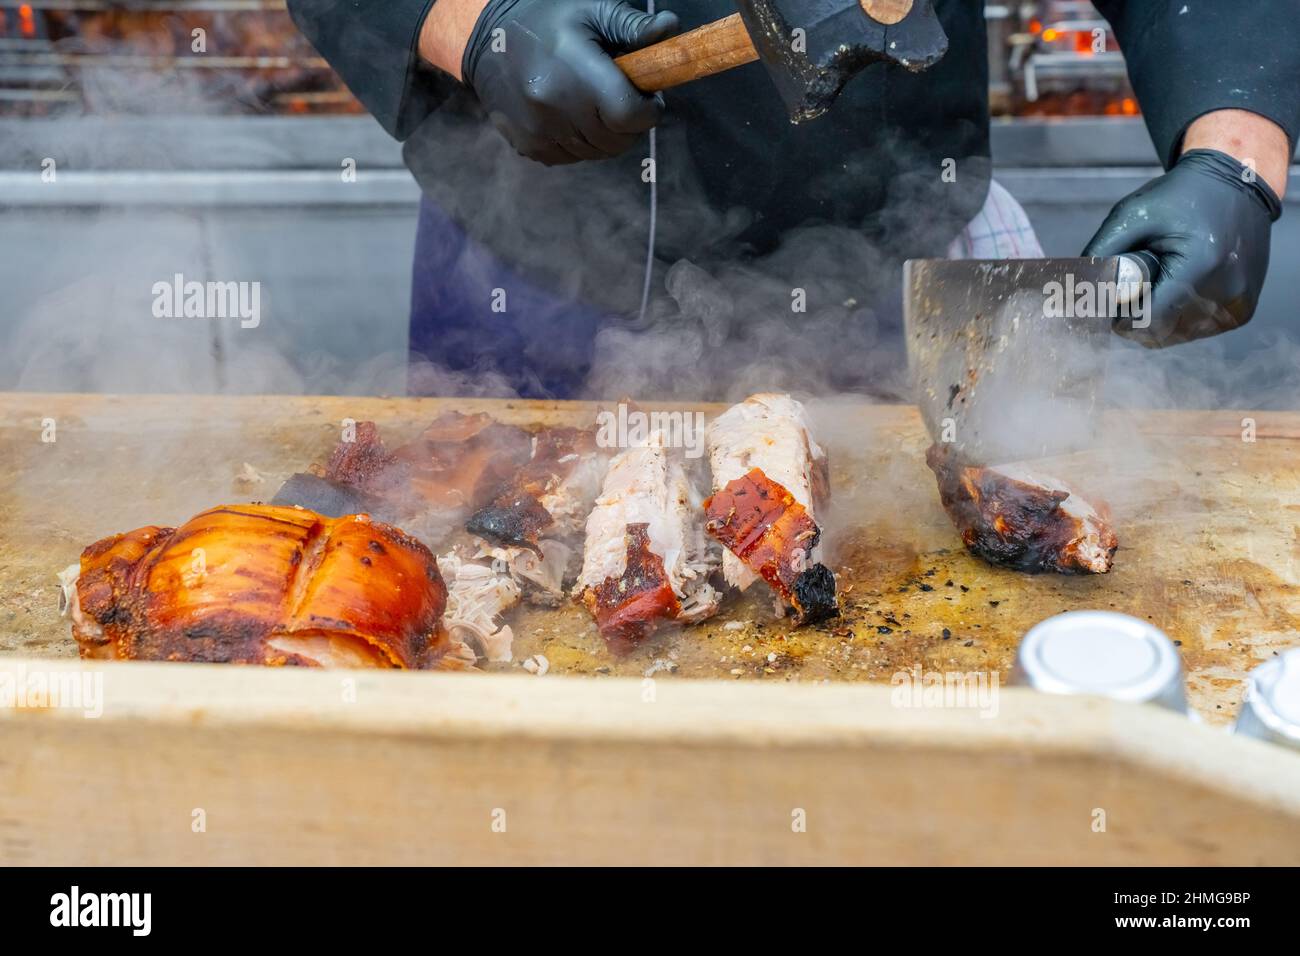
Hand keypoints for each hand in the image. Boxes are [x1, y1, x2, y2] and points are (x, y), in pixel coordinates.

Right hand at [450, 0, 678, 165]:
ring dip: (605, 134)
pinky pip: (572, 158)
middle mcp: (554, 109)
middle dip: (630, 123)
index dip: (647, 110)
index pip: (630, 116)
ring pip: (596, 153)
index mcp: (574, 74)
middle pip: (617, 140)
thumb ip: (632, 27)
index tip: (646, 96)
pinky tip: (571, 114)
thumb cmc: (546, 18)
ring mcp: (539, 133)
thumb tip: (671, 30)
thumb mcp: (591, 11)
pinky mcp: (528, 147)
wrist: (486, 39)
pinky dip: (581, 142)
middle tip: (622, 97)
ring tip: (594, 103)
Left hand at [1083, 148, 1281, 346]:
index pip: (1148, 321)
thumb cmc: (1180, 197)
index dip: (1122, 320)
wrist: (1235, 184)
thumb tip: (1076, 292)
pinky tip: (1179, 290)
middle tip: (1134, 291)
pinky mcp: (1243, 310)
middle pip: (1162, 333)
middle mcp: (1227, 290)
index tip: (1112, 306)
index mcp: (1201, 266)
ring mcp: (1238, 304)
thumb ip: (1101, 254)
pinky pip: (1199, 329)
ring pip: (1179, 336)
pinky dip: (1181, 318)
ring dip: (1159, 321)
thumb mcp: (1132, 216)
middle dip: (1138, 320)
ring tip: (1162, 284)